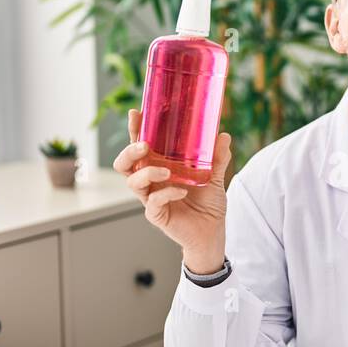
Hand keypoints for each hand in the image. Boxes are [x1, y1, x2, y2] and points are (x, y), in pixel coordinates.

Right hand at [112, 109, 230, 273]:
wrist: (212, 232)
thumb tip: (223, 135)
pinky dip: (167, 193)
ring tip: (167, 171)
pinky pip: (153, 202)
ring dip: (147, 172)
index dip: (136, 130)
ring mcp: (151, 198)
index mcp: (159, 166)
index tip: (136, 113)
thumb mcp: (215, 176)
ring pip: (133, 182)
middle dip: (130, 151)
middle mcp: (151, 181)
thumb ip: (217, 157)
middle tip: (144, 145)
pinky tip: (182, 191)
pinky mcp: (157, 214)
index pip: (141, 146)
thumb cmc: (208, 204)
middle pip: (124, 164)